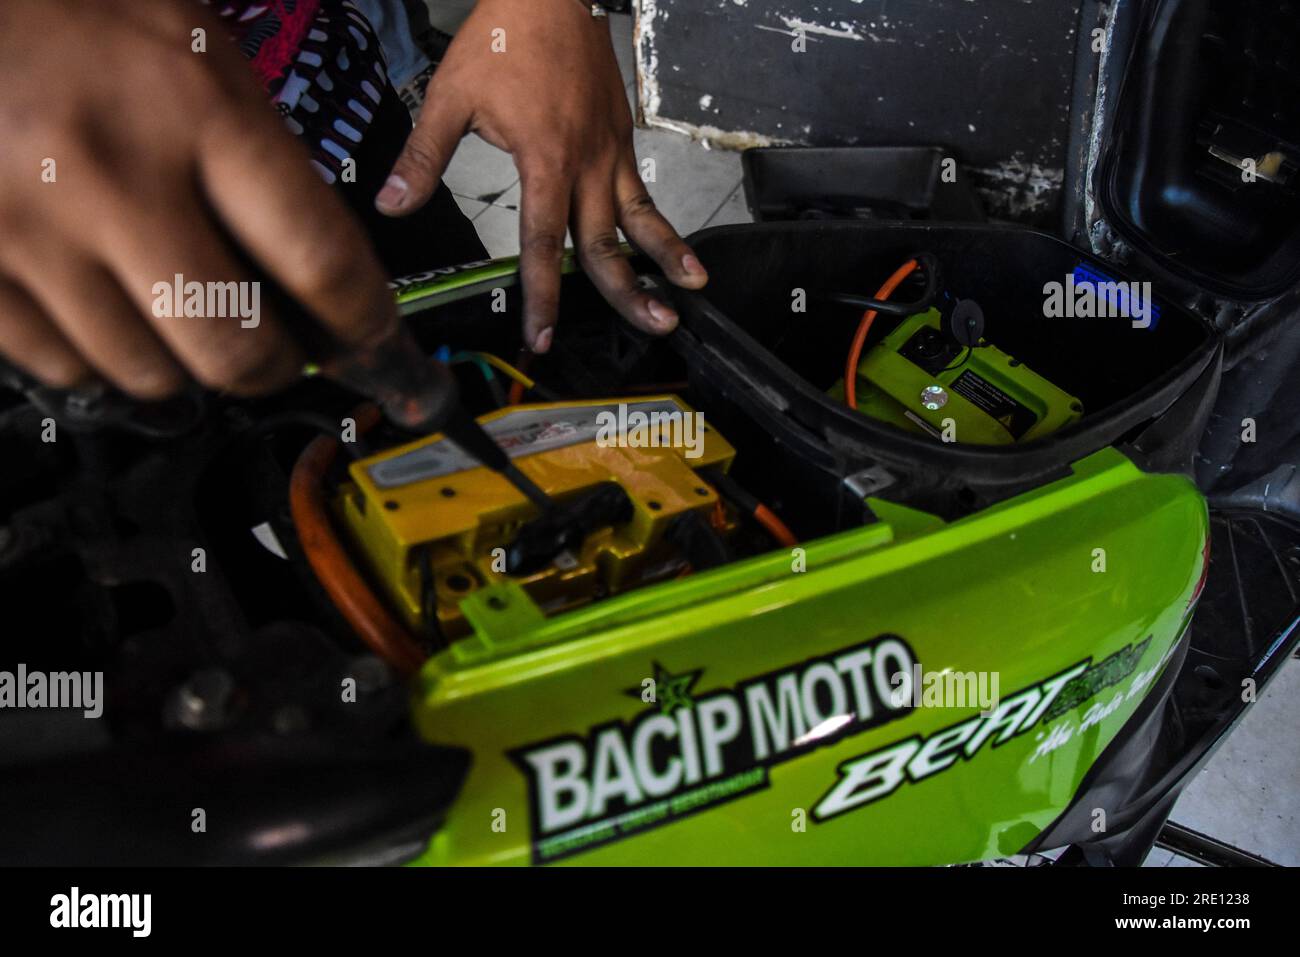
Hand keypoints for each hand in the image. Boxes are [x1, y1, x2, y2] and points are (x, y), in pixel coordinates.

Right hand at [0, 0, 396, 396]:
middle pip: (237, 348)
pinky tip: (107, 313)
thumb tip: (321, 276)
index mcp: (194, 106)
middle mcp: (113, 174)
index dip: (365, 323)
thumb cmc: (79, 15)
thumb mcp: (198, 53)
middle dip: (275, 365)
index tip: (377, 342)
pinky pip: (64, 367)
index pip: (320, 260)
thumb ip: (260, 160)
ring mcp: (30, 226)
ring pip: (152, 374)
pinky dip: (99, 361)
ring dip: (185, 366)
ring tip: (182, 318)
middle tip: (279, 353)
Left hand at [375, 0, 708, 352]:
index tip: (543, 335)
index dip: (542, 296)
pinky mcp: (622, 137)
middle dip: (627, 292)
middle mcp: (587, 162)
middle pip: (607, 243)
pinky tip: (674, 247)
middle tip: (651, 327)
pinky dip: (660, 222)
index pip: (542, 244)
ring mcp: (611, 150)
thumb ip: (425, 156)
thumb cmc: (502, 38)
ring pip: (641, 218)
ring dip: (667, 257)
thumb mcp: (450, 96)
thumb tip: (392, 203)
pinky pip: (643, 191)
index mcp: (545, 160)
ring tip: (691, 289)